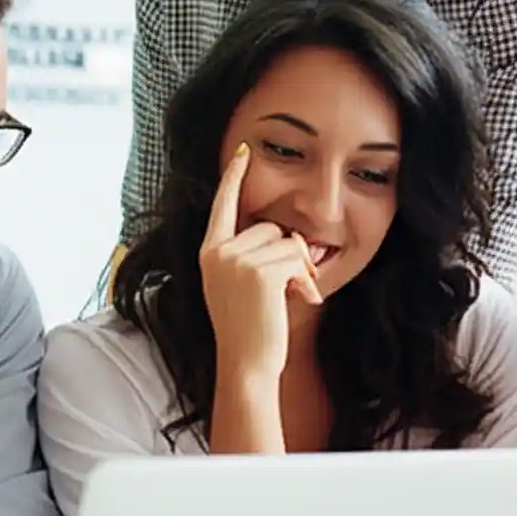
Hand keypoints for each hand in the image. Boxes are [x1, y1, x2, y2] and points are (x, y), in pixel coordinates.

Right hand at [199, 142, 321, 378]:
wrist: (246, 365)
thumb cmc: (248, 330)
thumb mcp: (236, 286)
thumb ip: (247, 257)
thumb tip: (286, 237)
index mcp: (209, 252)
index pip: (223, 205)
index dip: (234, 176)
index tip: (243, 151)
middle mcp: (218, 252)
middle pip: (270, 227)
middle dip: (289, 254)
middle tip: (294, 286)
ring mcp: (236, 261)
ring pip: (288, 243)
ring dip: (301, 269)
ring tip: (296, 296)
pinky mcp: (259, 272)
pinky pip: (297, 260)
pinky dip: (307, 281)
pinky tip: (304, 301)